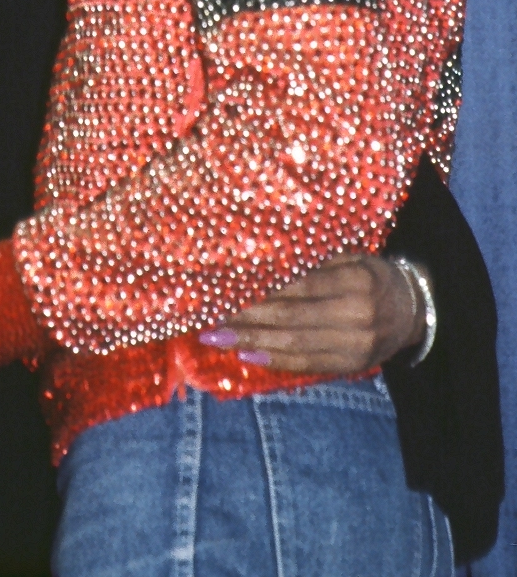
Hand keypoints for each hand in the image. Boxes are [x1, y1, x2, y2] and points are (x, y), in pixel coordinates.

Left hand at [199, 254, 427, 371]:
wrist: (413, 310)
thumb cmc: (370, 274)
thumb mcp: (349, 256)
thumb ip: (312, 261)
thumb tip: (259, 261)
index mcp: (356, 281)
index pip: (299, 287)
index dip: (262, 291)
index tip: (226, 290)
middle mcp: (357, 316)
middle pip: (292, 318)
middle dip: (247, 319)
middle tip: (209, 318)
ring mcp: (356, 346)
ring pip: (295, 345)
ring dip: (252, 342)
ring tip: (217, 337)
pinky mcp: (352, 366)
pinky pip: (308, 365)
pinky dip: (274, 360)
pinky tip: (247, 354)